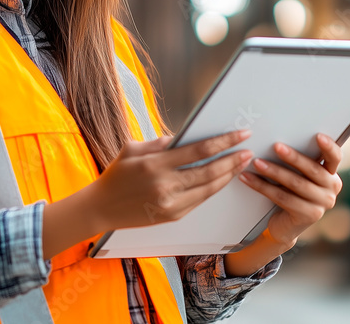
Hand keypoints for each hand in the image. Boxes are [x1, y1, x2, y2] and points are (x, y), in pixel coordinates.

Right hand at [89, 129, 252, 230]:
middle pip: (210, 171)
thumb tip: (183, 138)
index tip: (240, 134)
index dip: (224, 142)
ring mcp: (170, 204)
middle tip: (248, 151)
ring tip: (241, 164)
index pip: (199, 150)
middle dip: (233, 160)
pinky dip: (214, 188)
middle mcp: (165, 185)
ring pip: (209, 188)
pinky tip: (222, 179)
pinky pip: (200, 200)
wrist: (101, 208)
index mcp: (155, 164)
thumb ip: (160, 143)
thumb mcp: (132, 149)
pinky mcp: (173, 216)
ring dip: (228, 175)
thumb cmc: (116, 175)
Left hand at [238, 133, 342, 248]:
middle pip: (312, 170)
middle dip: (293, 157)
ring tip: (256, 162)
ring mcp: (322, 205)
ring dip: (273, 171)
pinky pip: (283, 197)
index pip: (335, 157)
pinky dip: (263, 187)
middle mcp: (331, 189)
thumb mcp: (297, 175)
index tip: (317, 136)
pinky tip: (249, 179)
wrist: (285, 225)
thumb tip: (276, 139)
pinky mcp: (308, 216)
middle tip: (276, 146)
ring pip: (295, 183)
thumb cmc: (289, 192)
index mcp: (331, 174)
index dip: (329, 147)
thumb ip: (297, 161)